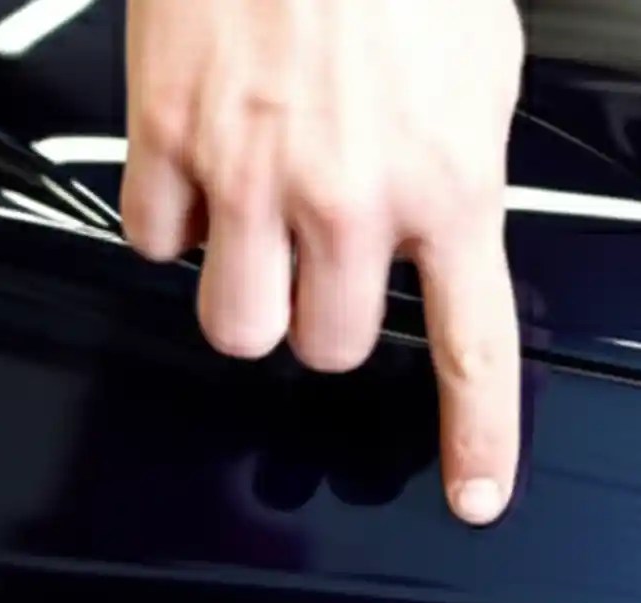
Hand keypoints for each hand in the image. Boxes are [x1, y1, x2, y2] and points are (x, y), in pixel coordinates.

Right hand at [120, 0, 524, 524]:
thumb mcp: (482, 74)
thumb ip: (466, 167)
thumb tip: (450, 216)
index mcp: (449, 185)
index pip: (474, 348)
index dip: (477, 437)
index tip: (474, 490)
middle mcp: (348, 198)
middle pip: (330, 350)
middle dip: (331, 324)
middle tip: (331, 270)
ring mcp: (250, 177)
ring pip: (235, 328)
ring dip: (252, 301)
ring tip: (263, 242)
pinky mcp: (168, 141)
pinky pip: (158, 244)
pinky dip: (181, 229)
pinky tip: (208, 178)